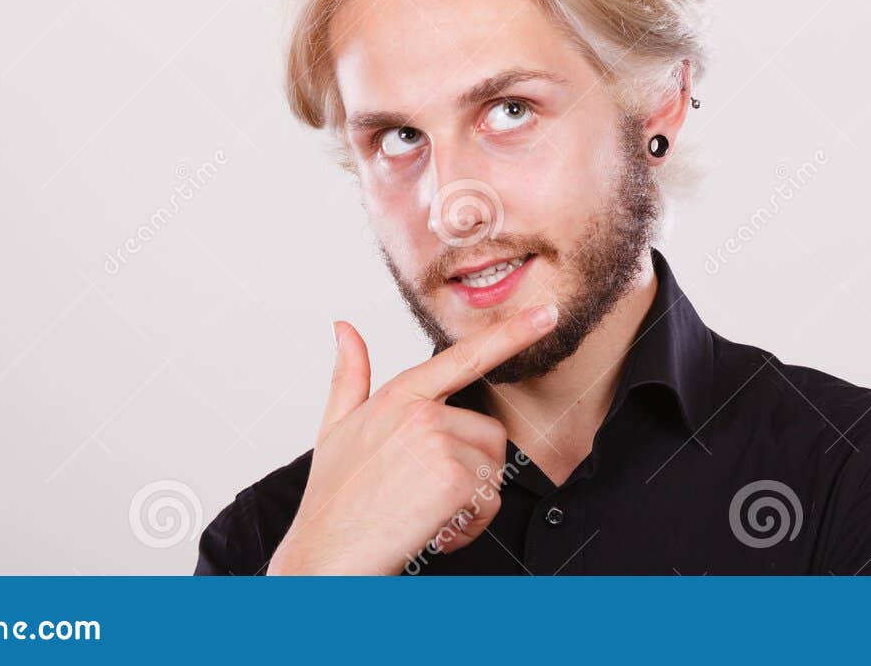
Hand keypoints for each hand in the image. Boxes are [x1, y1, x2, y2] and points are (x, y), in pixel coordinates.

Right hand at [267, 301, 558, 574]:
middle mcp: (421, 411)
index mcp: (400, 394)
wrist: (323, 557)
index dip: (512, 332)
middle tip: (426, 497)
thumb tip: (344, 327)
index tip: (548, 313)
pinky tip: (434, 532)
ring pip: (493, 471)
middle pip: (490, 435)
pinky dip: (469, 527)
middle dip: (471, 474)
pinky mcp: (453, 479)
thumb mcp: (335, 428)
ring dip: (470, 504)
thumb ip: (350, 375)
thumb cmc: (332, 499)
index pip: (465, 356)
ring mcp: (437, 442)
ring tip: (426, 514)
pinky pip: (490, 502)